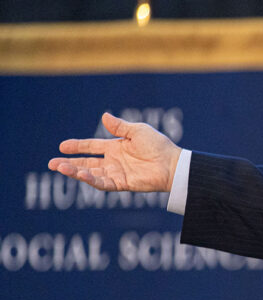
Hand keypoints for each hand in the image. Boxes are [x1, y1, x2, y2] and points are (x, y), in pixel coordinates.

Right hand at [48, 112, 181, 191]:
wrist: (172, 163)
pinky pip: (103, 183)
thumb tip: (104, 116)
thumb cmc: (159, 146)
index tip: (62, 146)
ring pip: (91, 174)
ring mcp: (117, 173)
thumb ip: (120, 127)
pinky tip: (80, 174)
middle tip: (52, 163)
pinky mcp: (122, 184)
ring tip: (60, 168)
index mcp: (117, 147)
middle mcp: (114, 161)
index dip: (77, 146)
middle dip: (70, 163)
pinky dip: (91, 179)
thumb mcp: (138, 131)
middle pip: (87, 163)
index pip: (92, 147)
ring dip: (75, 171)